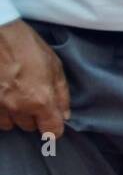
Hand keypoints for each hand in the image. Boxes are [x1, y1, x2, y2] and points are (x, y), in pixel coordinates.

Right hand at [0, 20, 69, 136]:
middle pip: (29, 127)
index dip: (54, 128)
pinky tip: (1, 96)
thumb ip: (62, 94)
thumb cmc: (25, 43)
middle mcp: (18, 106)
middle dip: (33, 117)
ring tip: (13, 97)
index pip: (52, 131)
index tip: (51, 122)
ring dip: (13, 115)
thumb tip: (64, 115)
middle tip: (30, 100)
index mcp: (40, 100)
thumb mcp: (54, 65)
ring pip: (9, 124)